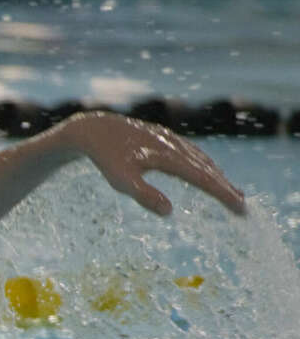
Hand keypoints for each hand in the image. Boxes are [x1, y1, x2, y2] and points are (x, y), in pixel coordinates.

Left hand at [58, 112, 246, 216]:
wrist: (94, 128)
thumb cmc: (106, 157)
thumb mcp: (121, 180)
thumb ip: (144, 195)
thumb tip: (170, 211)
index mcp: (169, 156)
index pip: (203, 178)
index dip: (223, 193)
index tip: (240, 209)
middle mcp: (175, 145)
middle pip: (207, 168)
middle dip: (226, 187)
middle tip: (243, 206)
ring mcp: (170, 139)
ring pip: (201, 159)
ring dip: (218, 176)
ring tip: (231, 191)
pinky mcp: (164, 137)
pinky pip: (191, 152)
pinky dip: (204, 164)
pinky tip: (205, 171)